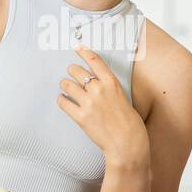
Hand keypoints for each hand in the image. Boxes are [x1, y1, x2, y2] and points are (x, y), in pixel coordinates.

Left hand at [57, 45, 148, 166]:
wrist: (128, 143)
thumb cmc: (130, 124)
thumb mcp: (123, 99)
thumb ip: (109, 90)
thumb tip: (96, 86)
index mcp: (112, 83)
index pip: (94, 61)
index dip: (84, 52)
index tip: (78, 48)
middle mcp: (99, 90)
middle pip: (77, 71)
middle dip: (72, 70)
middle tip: (71, 72)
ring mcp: (88, 103)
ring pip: (67, 84)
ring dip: (65, 84)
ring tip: (66, 87)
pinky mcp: (80, 117)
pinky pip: (63, 102)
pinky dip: (61, 100)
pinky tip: (63, 100)